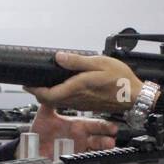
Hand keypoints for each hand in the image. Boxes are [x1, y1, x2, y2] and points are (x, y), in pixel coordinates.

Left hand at [23, 51, 142, 114]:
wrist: (136, 97)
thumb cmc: (121, 81)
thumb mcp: (99, 63)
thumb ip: (77, 61)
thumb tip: (59, 57)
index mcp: (77, 89)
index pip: (48, 95)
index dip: (34, 90)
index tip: (27, 83)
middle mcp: (77, 99)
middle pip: (50, 99)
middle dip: (39, 92)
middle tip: (32, 82)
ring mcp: (82, 104)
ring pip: (59, 102)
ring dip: (49, 94)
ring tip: (45, 82)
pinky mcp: (88, 106)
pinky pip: (69, 103)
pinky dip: (61, 95)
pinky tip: (64, 87)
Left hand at [28, 104, 116, 153]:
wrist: (32, 147)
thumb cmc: (39, 132)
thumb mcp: (44, 116)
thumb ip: (49, 104)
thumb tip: (49, 90)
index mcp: (77, 125)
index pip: (94, 124)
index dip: (104, 125)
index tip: (112, 127)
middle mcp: (80, 138)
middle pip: (98, 138)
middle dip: (106, 139)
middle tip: (112, 140)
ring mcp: (77, 149)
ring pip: (93, 151)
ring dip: (101, 151)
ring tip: (107, 149)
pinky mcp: (72, 160)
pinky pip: (83, 161)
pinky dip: (90, 161)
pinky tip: (95, 161)